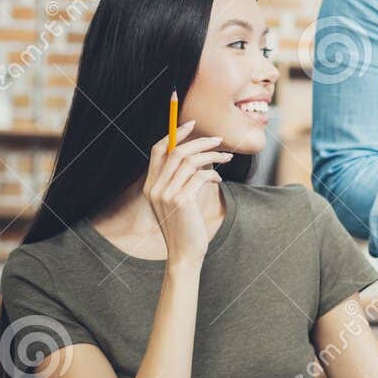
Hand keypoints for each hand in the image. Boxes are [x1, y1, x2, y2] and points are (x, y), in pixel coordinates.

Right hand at [144, 120, 230, 267]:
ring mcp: (166, 194)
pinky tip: (218, 181)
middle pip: (176, 151)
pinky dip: (212, 174)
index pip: (157, 150)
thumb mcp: (179, 203)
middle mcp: (154, 188)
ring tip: (227, 158)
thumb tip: (198, 158)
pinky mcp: (181, 200)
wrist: (185, 254)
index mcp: (150, 186)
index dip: (173, 134)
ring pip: (190, 160)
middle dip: (199, 141)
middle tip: (219, 140)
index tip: (190, 124)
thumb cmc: (186, 228)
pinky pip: (200, 176)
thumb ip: (181, 182)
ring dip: (212, 155)